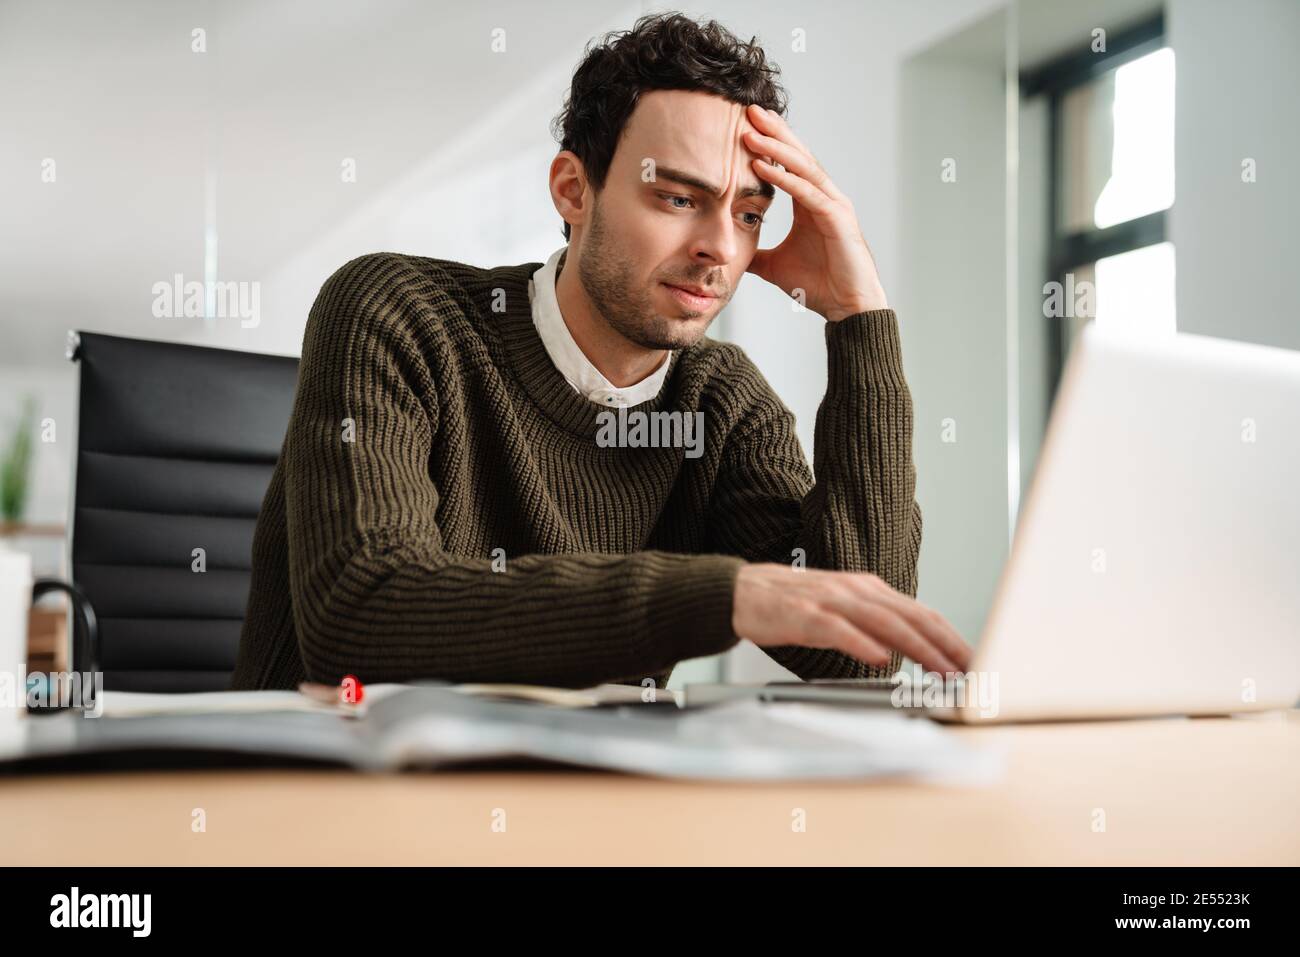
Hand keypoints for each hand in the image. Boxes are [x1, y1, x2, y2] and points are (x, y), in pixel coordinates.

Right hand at [731, 563, 969, 675]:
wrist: (743, 591)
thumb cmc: (794, 605)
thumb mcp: (843, 611)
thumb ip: (875, 626)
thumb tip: (909, 652)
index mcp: (870, 590)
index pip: (922, 613)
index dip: (952, 638)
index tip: (975, 662)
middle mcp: (857, 590)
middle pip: (912, 616)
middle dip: (946, 646)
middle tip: (971, 670)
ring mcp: (832, 600)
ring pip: (885, 622)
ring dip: (917, 648)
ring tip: (940, 670)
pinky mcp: (805, 614)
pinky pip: (838, 629)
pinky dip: (861, 643)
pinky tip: (879, 659)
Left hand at [742, 104, 887, 321]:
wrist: (847, 308)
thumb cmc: (820, 285)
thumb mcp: (775, 267)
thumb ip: (757, 254)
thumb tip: (734, 252)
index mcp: (811, 203)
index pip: (788, 164)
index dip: (769, 143)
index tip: (744, 125)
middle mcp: (824, 197)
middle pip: (796, 155)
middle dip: (773, 131)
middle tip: (748, 109)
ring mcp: (833, 204)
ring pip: (801, 167)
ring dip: (774, 148)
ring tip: (750, 130)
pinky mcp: (837, 218)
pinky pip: (806, 192)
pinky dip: (783, 177)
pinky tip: (762, 165)